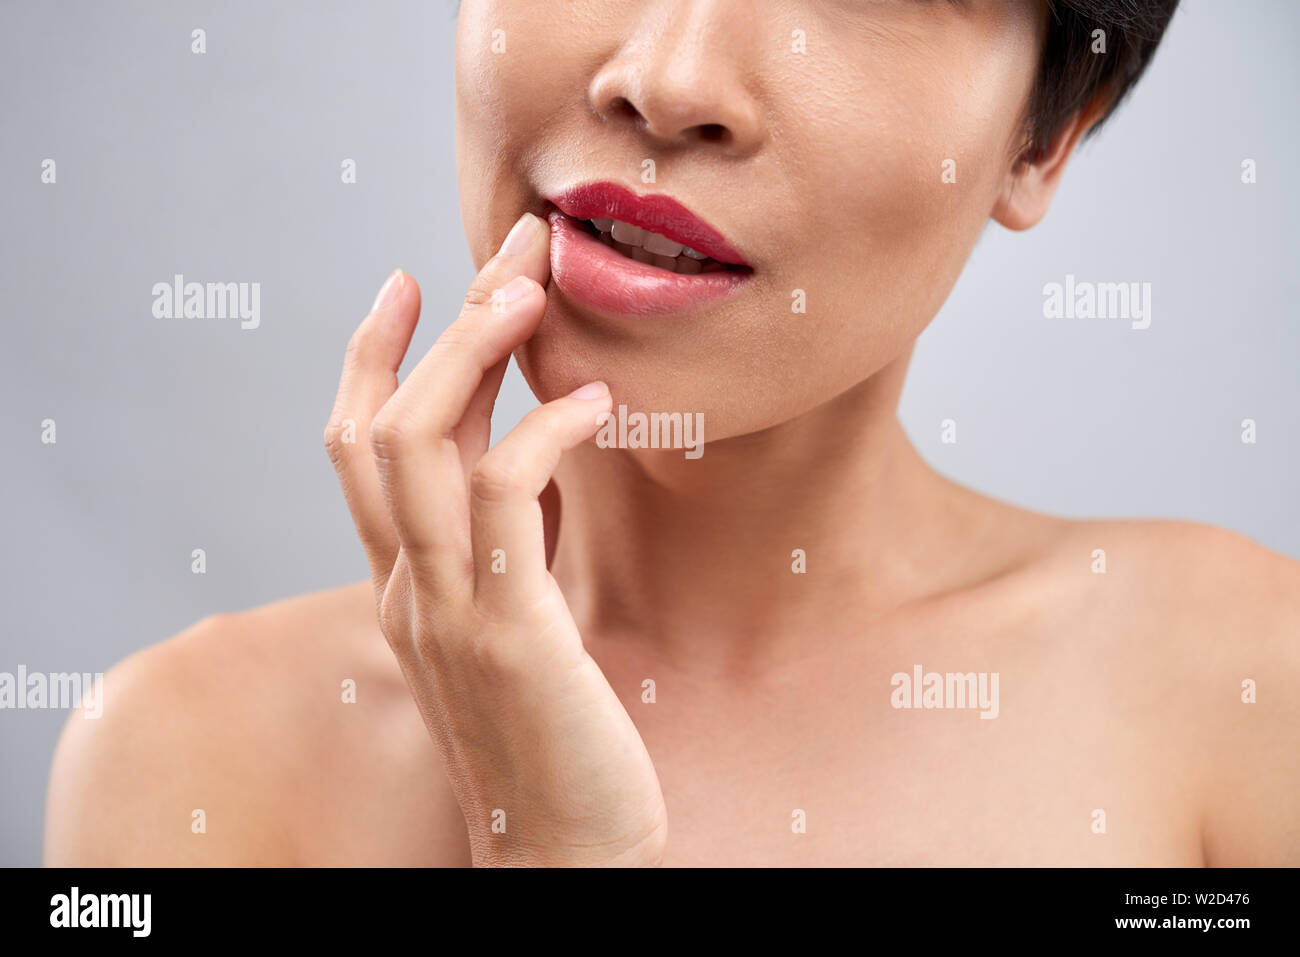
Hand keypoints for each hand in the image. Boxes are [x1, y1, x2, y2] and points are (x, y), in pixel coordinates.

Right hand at [324, 213, 667, 866]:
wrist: (566, 847)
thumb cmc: (555, 734)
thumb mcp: (522, 619)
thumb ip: (511, 542)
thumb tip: (539, 456)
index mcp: (404, 587)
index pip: (357, 451)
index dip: (372, 358)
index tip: (409, 282)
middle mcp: (405, 591)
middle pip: (376, 427)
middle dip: (437, 326)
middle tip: (502, 249)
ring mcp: (444, 610)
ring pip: (416, 445)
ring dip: (470, 354)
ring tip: (529, 290)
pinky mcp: (506, 630)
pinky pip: (505, 496)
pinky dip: (546, 432)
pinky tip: (596, 401)